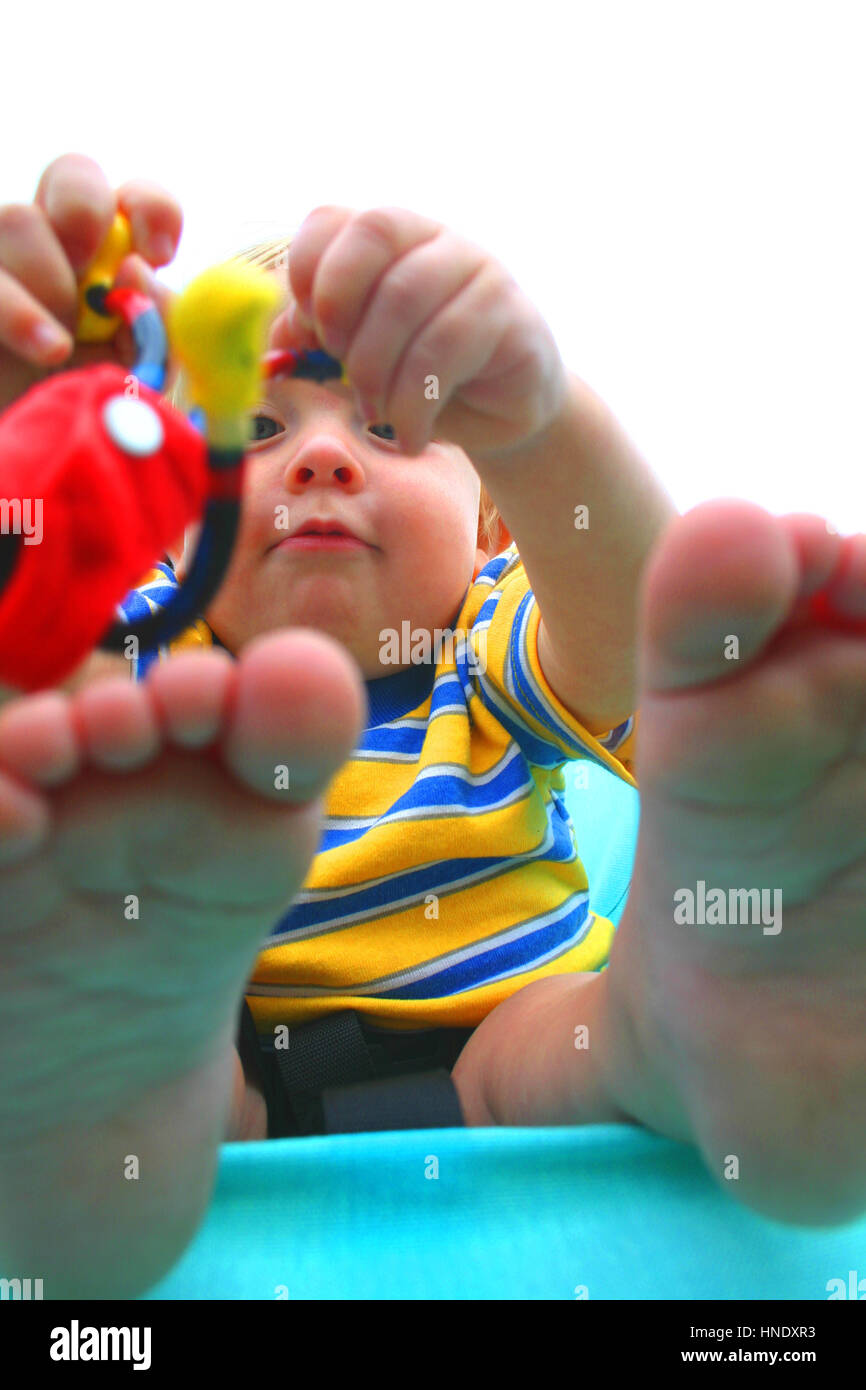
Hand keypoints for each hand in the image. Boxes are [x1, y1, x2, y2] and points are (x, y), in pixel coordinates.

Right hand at [0, 151, 181, 416]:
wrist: (46, 461)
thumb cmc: (92, 415)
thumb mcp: (144, 377)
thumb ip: (159, 327)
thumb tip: (137, 269)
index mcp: (108, 262)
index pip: (132, 200)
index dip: (150, 208)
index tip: (160, 254)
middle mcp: (53, 247)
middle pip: (72, 175)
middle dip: (90, 212)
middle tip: (100, 278)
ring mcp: (4, 266)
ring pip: (19, 220)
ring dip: (52, 283)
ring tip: (63, 348)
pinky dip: (18, 313)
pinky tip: (49, 350)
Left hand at [271, 205, 567, 458]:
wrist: (502, 417)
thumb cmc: (423, 382)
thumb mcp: (360, 360)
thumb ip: (319, 341)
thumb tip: (274, 344)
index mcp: (388, 239)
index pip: (332, 220)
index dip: (307, 271)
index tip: (309, 334)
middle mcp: (434, 237)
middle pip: (371, 234)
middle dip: (338, 307)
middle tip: (338, 370)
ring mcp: (477, 267)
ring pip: (405, 296)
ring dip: (374, 371)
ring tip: (375, 417)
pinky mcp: (510, 313)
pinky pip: (445, 347)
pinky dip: (412, 404)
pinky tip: (410, 435)